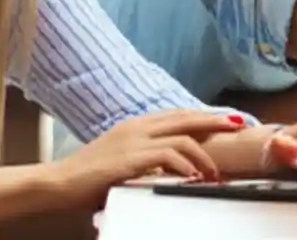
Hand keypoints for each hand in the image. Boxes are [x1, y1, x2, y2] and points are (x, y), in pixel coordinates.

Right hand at [46, 109, 247, 208]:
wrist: (57, 183)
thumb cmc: (87, 178)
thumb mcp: (121, 162)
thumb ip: (146, 159)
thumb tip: (172, 168)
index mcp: (136, 125)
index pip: (178, 115)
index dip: (203, 116)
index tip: (225, 120)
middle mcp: (138, 127)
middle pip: (186, 117)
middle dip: (215, 120)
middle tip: (239, 124)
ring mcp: (134, 140)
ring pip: (182, 137)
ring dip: (203, 154)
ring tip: (215, 170)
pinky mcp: (131, 158)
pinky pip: (169, 156)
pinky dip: (185, 165)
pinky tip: (193, 177)